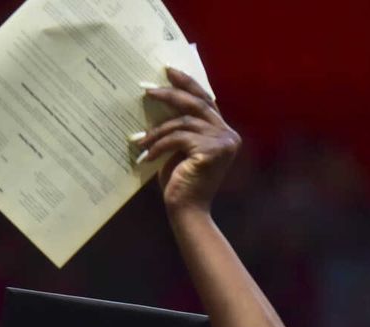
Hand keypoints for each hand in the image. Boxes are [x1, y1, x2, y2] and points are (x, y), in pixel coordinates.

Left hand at [136, 66, 240, 212]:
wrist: (186, 211)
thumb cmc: (181, 183)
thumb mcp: (180, 150)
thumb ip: (180, 128)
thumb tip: (161, 100)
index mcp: (224, 133)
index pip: (206, 101)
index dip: (188, 85)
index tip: (170, 72)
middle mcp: (228, 135)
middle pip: (198, 104)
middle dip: (172, 93)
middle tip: (149, 89)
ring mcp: (222, 142)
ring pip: (184, 122)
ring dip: (158, 130)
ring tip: (140, 139)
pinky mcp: (210, 151)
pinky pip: (178, 138)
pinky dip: (159, 145)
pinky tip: (146, 155)